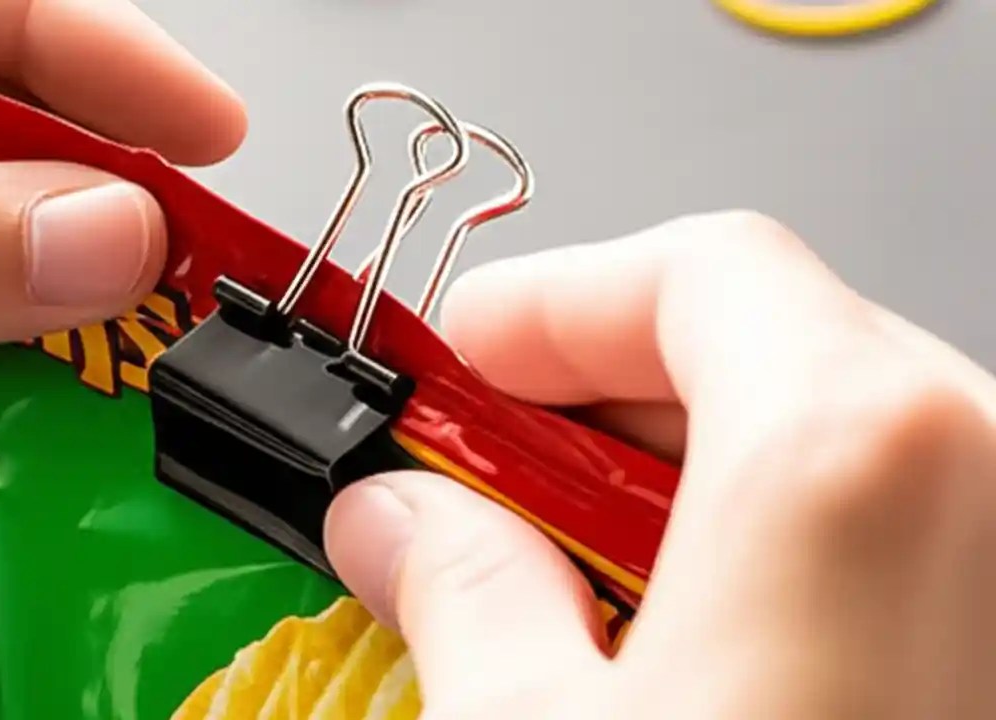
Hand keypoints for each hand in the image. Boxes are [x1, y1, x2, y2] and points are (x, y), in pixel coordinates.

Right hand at [325, 211, 995, 718]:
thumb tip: (405, 522)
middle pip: (762, 348)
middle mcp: (982, 491)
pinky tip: (671, 642)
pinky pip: (883, 538)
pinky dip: (758, 555)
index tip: (460, 358)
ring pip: (825, 448)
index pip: (695, 269)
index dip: (551, 302)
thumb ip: (460, 591)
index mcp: (851, 464)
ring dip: (671, 487)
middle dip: (596, 401)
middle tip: (483, 473)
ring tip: (561, 581)